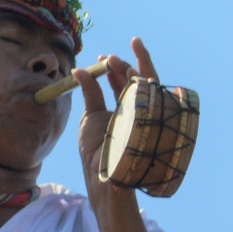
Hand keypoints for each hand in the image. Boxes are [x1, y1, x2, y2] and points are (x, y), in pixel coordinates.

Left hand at [74, 37, 158, 200]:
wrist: (104, 173)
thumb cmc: (96, 151)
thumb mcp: (90, 116)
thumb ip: (90, 92)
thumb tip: (79, 71)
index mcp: (122, 110)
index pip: (123, 84)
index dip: (114, 70)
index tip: (102, 57)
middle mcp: (137, 111)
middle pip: (136, 81)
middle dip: (124, 65)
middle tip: (109, 57)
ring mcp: (146, 115)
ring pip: (146, 85)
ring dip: (130, 69)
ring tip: (113, 60)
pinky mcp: (153, 119)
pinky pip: (153, 96)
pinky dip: (143, 81)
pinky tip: (129, 70)